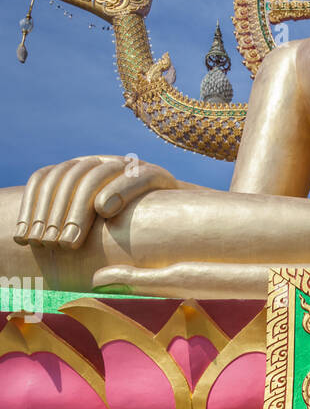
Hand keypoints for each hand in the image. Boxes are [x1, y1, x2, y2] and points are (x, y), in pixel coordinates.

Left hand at [14, 155, 177, 250]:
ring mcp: (127, 165)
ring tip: (71, 241)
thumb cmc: (135, 236)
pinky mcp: (155, 174)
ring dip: (78, 210)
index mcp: (80, 172)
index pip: (45, 178)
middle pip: (67, 178)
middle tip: (53, 245)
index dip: (32, 207)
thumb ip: (72, 234)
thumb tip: (31, 243)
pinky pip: (134, 176)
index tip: (27, 238)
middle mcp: (100, 163)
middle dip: (55, 214)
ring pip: (94, 175)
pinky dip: (118, 190)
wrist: (182, 221)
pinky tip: (105, 210)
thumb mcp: (97, 235)